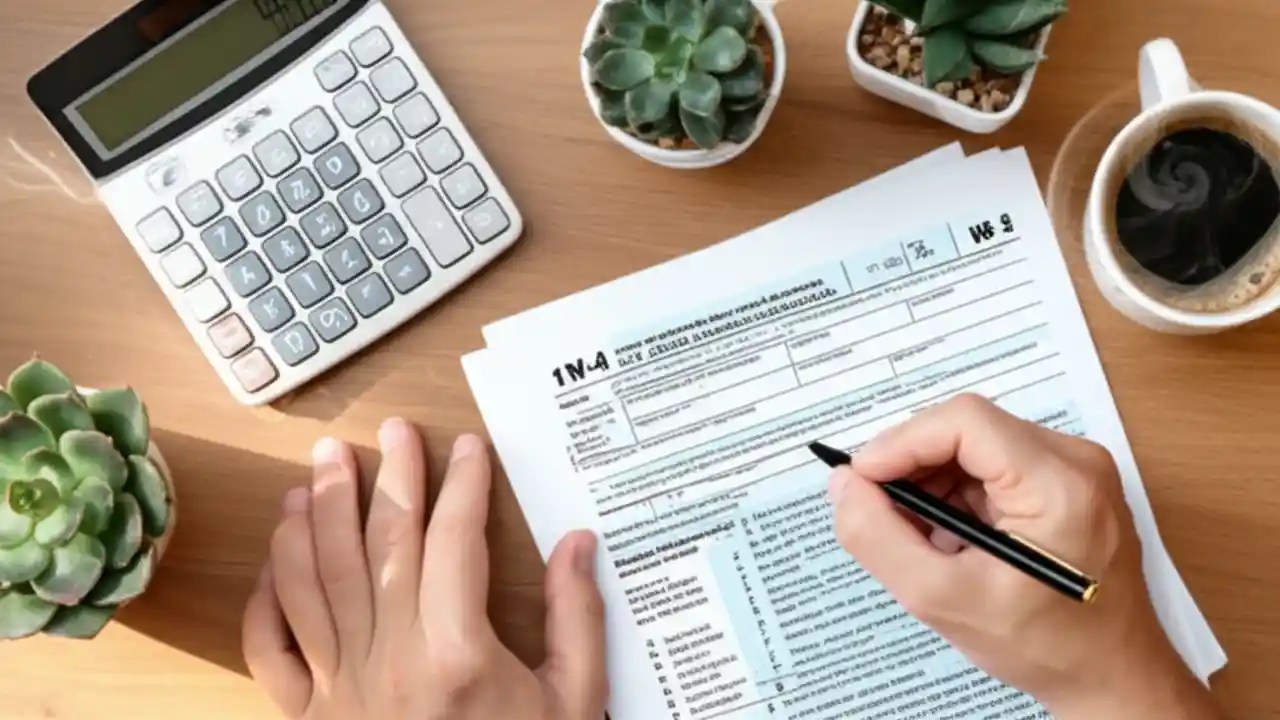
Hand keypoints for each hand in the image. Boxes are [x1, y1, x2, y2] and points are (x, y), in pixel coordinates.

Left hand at [241, 419, 606, 719]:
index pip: (455, 541)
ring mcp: (339, 689)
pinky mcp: (308, 718)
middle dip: (388, 479)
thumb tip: (579, 542)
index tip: (470, 446)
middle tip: (391, 432)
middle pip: (381, 545)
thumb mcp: (575, 707)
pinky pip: (269, 647)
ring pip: (314, 581)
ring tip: (318, 468)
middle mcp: (390, 661)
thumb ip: (579, 621)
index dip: (463, 485)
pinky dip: (266, 596)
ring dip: (313, 516)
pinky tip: (276, 555)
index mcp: (459, 654)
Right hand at [827, 395, 1221, 719]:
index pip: (964, 422)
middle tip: (883, 516)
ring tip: (921, 538)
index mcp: (1060, 485)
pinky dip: (959, 493)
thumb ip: (880, 538)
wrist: (1112, 677)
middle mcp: (1076, 460)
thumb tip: (844, 484)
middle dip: (913, 467)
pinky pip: (995, 463)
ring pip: (976, 444)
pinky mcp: (1069, 480)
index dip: (901, 442)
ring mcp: (1077, 468)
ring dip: (934, 482)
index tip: (862, 480)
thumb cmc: (1045, 647)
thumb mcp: (943, 600)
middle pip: (967, 429)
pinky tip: (952, 538)